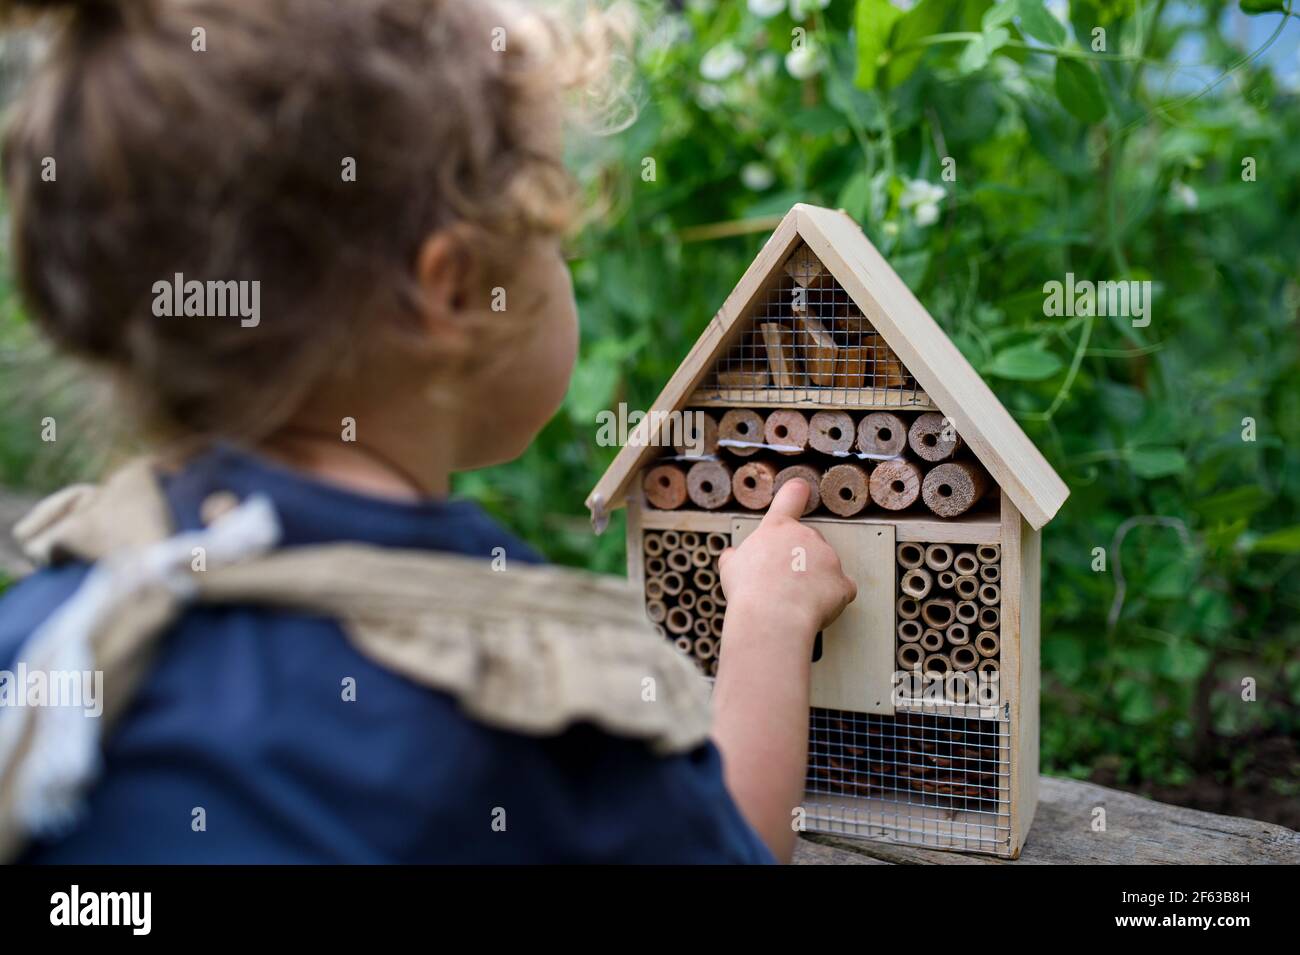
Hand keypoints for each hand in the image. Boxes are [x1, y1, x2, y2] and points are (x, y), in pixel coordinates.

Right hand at [717, 478, 857, 639]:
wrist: (772, 615)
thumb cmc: (749, 591)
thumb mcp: (731, 568)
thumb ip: (736, 557)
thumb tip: (732, 557)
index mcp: (778, 528)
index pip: (791, 497)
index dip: (796, 492)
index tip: (800, 488)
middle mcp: (806, 536)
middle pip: (809, 541)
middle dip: (800, 558)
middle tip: (783, 580)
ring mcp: (828, 558)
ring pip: (826, 566)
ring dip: (815, 579)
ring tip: (795, 600)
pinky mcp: (842, 582)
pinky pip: (842, 588)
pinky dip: (833, 597)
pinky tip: (816, 607)